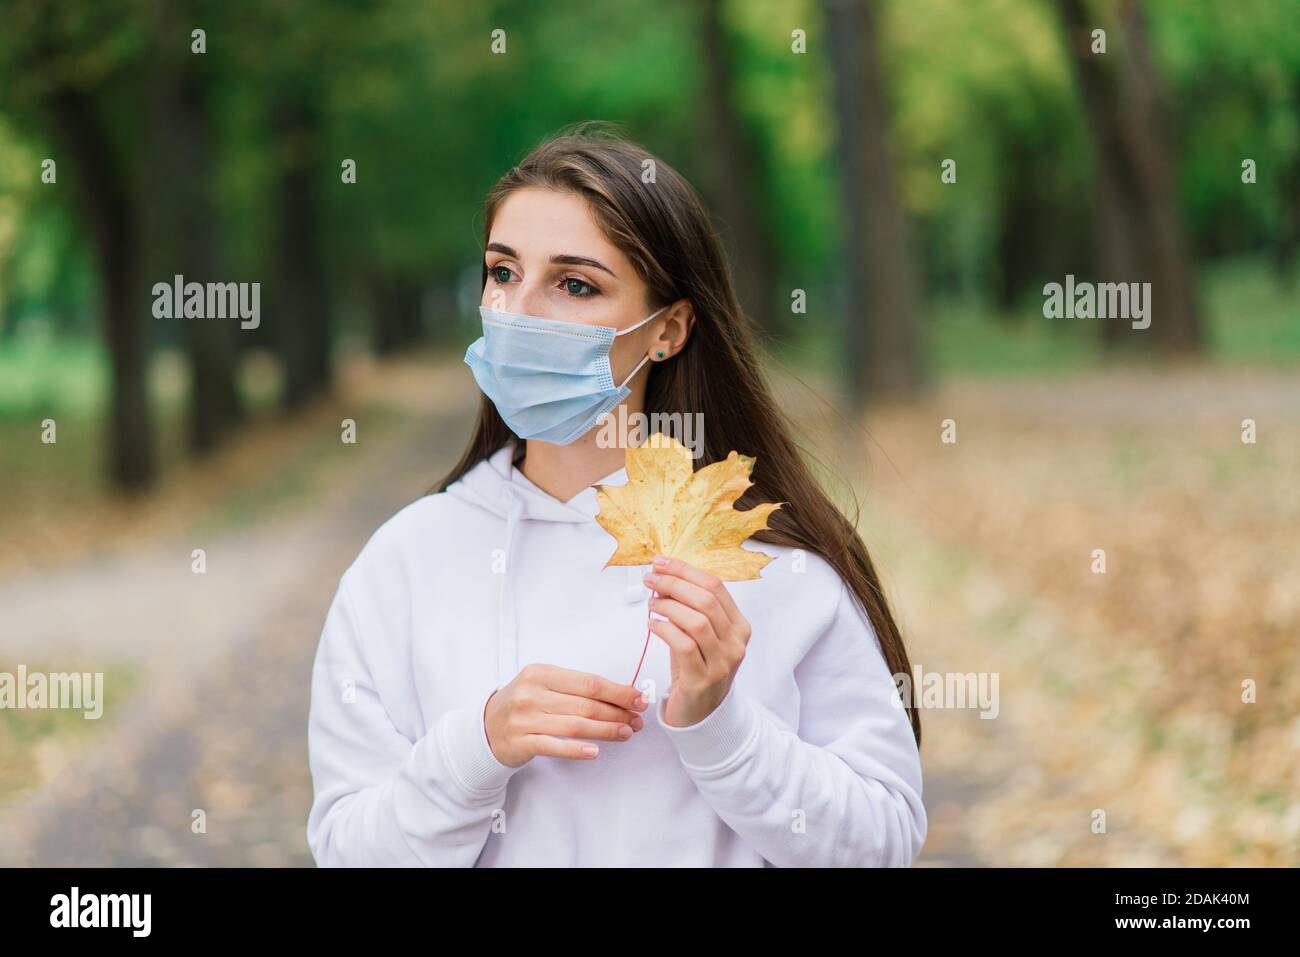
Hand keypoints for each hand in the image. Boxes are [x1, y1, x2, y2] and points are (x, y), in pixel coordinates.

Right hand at [484, 663, 647, 766]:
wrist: (486, 727)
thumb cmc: (523, 704)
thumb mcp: (543, 684)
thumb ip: (575, 687)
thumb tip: (619, 694)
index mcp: (541, 673)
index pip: (588, 682)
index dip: (618, 691)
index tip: (638, 698)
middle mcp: (531, 693)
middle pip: (585, 704)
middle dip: (617, 712)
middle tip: (636, 719)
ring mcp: (525, 719)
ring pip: (575, 725)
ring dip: (605, 730)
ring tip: (626, 733)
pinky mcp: (521, 742)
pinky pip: (554, 746)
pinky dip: (577, 750)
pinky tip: (595, 751)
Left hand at [643, 555, 751, 727]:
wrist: (701, 714)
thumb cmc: (696, 668)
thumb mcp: (700, 635)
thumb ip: (689, 607)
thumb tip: (663, 574)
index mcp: (739, 626)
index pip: (716, 586)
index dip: (686, 570)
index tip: (661, 562)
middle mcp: (736, 643)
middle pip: (706, 599)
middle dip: (674, 583)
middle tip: (651, 579)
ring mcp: (722, 662)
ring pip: (697, 620)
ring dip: (668, 605)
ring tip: (651, 603)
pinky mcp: (702, 679)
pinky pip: (683, 645)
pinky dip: (664, 629)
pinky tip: (652, 624)